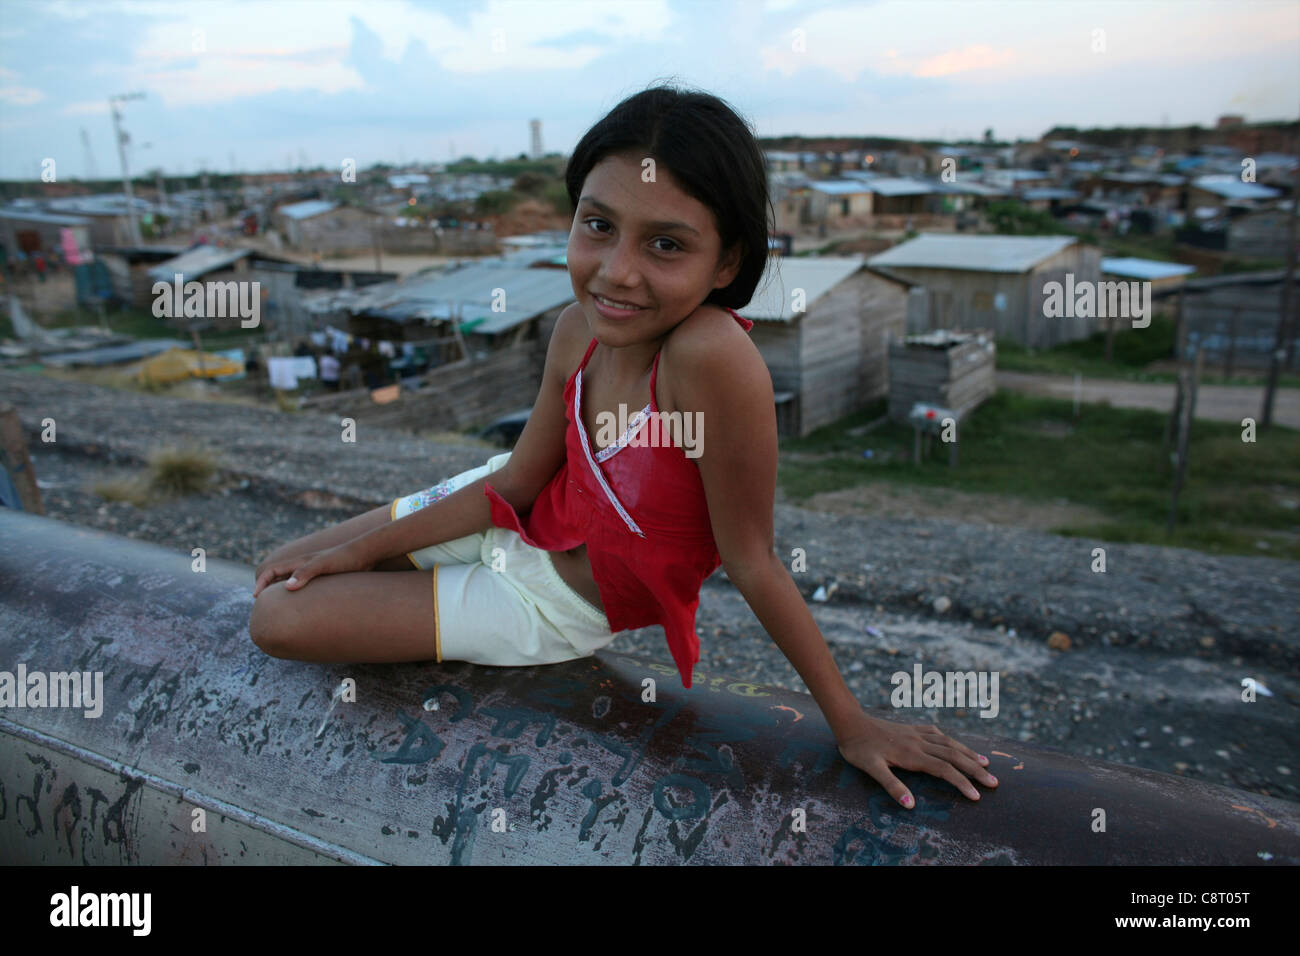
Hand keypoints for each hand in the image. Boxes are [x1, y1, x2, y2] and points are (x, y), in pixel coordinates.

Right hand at [252, 543, 374, 596]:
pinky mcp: (324, 575)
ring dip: (282, 591)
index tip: (256, 598)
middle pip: (278, 575)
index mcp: (300, 561)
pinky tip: (303, 605)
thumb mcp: (324, 565)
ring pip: (290, 580)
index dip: (261, 583)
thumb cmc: (345, 558)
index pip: (272, 570)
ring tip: (280, 608)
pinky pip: (304, 585)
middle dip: (268, 588)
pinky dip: (297, 593)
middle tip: (263, 605)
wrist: (366, 553)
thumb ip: (305, 573)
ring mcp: (314, 569)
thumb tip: (287, 587)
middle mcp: (304, 564)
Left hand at [836, 714, 997, 808]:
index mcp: (912, 755)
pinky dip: (950, 740)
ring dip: (968, 753)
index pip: (944, 770)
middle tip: (994, 782)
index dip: (962, 783)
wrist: (849, 722)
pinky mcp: (910, 729)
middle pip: (953, 756)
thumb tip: (910, 804)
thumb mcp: (870, 768)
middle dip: (975, 769)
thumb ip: (890, 785)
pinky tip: (953, 743)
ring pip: (949, 743)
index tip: (977, 796)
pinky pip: (936, 733)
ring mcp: (916, 734)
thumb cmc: (858, 748)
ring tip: (985, 762)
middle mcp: (919, 743)